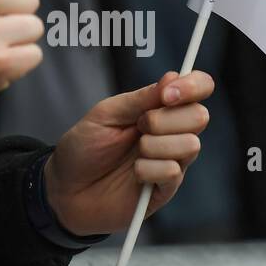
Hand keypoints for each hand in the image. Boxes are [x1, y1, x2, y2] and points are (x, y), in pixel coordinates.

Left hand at [43, 70, 212, 235]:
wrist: (66, 189)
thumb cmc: (84, 147)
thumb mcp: (106, 114)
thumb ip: (140, 98)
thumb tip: (174, 76)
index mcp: (158, 108)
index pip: (197, 88)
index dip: (193, 86)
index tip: (168, 95)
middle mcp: (171, 132)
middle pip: (200, 116)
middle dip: (165, 119)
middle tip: (138, 125)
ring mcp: (171, 161)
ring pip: (191, 145)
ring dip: (155, 146)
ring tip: (134, 153)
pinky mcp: (166, 189)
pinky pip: (174, 172)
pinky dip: (149, 170)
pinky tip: (134, 174)